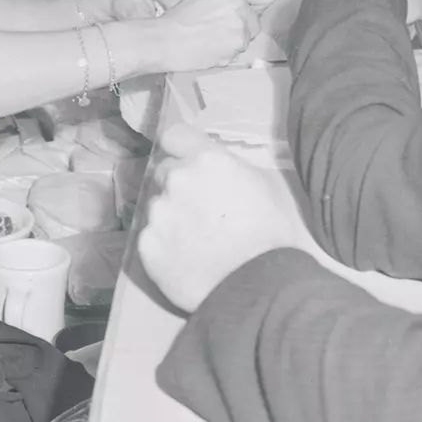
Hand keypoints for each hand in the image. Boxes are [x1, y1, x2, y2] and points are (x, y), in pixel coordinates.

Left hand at [138, 123, 311, 311]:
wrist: (261, 285)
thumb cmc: (275, 232)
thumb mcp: (266, 183)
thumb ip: (232, 165)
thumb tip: (218, 166)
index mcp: (207, 159)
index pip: (174, 136)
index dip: (181, 150)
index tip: (188, 163)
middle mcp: (177, 179)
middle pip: (165, 173)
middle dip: (180, 187)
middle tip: (201, 211)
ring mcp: (159, 213)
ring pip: (157, 207)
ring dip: (171, 217)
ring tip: (196, 242)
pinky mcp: (147, 246)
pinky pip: (150, 238)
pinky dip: (164, 246)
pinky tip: (186, 260)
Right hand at [152, 0, 275, 71]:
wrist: (166, 40)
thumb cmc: (180, 18)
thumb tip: (248, 3)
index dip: (258, 3)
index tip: (250, 7)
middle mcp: (239, 6)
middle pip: (257, 21)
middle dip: (243, 25)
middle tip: (220, 25)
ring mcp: (239, 29)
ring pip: (247, 38)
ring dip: (234, 39)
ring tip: (211, 36)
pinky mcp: (236, 48)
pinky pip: (238, 52)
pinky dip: (227, 52)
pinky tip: (210, 47)